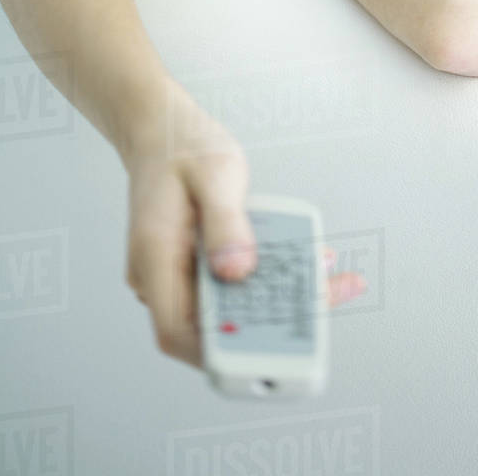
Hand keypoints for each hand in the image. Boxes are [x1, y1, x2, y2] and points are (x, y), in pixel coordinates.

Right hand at [124, 89, 365, 370]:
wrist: (160, 127)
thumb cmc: (182, 145)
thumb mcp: (214, 174)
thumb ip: (227, 222)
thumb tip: (238, 271)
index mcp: (155, 256)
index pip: (177, 331)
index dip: (220, 350)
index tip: (268, 344)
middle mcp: (159, 274)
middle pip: (209, 326)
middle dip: (268, 323)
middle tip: (320, 299)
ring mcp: (175, 273)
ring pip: (223, 308)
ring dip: (273, 300)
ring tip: (323, 277)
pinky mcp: (193, 265)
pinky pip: (228, 284)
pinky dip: (264, 278)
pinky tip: (300, 259)